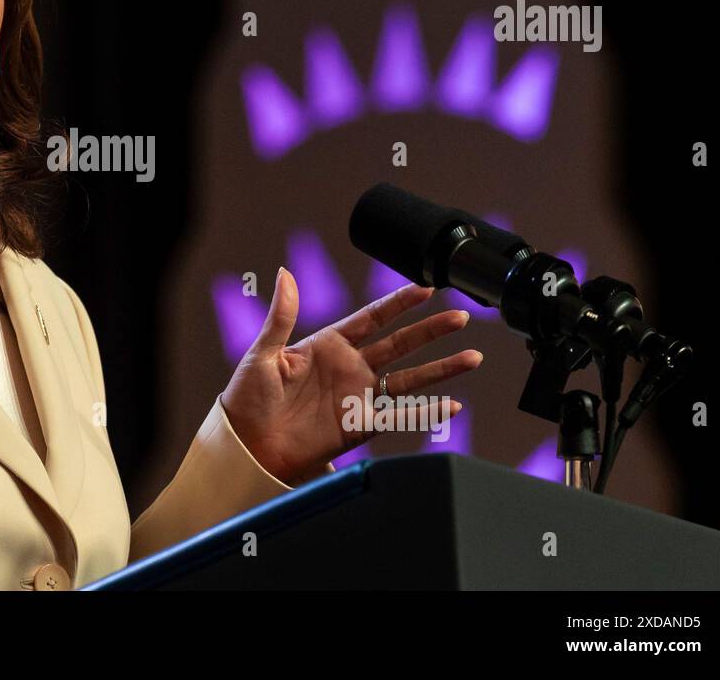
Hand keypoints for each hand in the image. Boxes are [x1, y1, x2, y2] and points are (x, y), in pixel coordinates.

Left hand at [221, 269, 482, 484]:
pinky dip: (426, 412)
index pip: (372, 317)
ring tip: (473, 357)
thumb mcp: (262, 353)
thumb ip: (281, 316)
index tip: (426, 288)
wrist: (246, 445)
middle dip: (431, 330)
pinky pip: (399, 417)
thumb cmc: (247, 398)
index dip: (399, 303)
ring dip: (440, 369)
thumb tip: (285, 273)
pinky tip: (451, 405)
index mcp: (327, 343)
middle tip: (461, 317)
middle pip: (400, 344)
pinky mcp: (360, 426)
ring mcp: (358, 396)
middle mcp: (349, 367)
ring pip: (409, 379)